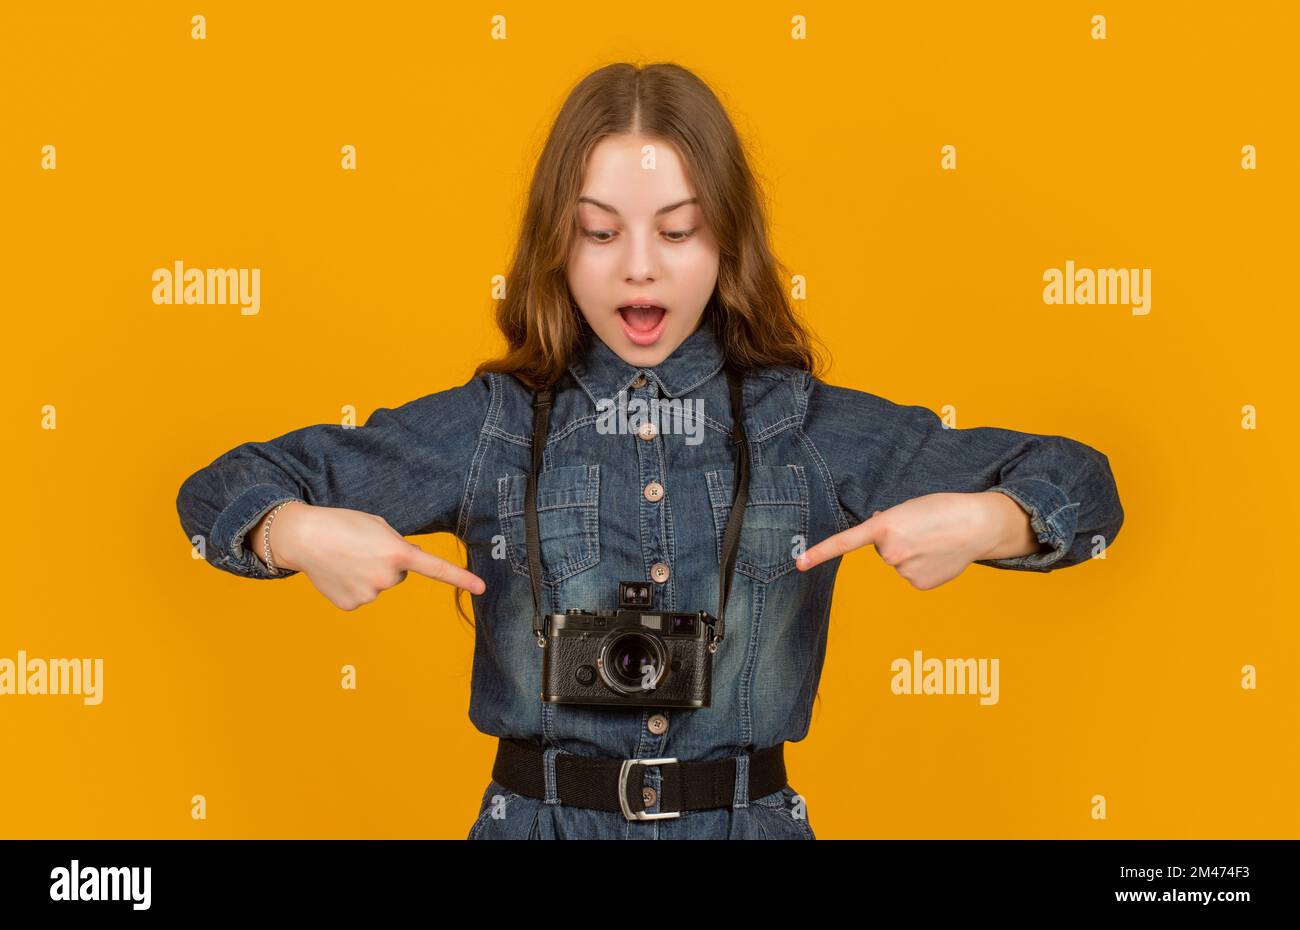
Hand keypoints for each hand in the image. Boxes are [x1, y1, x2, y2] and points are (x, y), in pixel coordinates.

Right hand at [266, 503, 485, 609]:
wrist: (303, 536)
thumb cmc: (342, 524)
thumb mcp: (378, 526)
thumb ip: (398, 545)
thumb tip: (405, 564)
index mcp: (398, 553)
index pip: (436, 569)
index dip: (461, 578)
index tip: (482, 588)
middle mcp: (388, 578)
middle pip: (398, 574)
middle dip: (386, 563)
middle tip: (361, 548)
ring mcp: (370, 595)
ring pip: (380, 585)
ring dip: (368, 573)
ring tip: (346, 557)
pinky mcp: (353, 605)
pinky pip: (362, 594)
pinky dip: (352, 585)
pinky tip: (338, 572)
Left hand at [794, 491, 1039, 589]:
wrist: (978, 525)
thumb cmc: (943, 510)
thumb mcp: (909, 508)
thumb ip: (887, 522)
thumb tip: (879, 533)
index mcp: (884, 527)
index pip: (845, 542)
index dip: (820, 552)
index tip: (799, 563)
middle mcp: (890, 552)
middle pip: (882, 550)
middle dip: (897, 541)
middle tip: (922, 529)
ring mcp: (904, 571)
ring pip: (898, 563)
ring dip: (912, 554)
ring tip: (934, 541)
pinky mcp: (919, 584)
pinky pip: (912, 575)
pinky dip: (923, 567)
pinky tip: (939, 556)